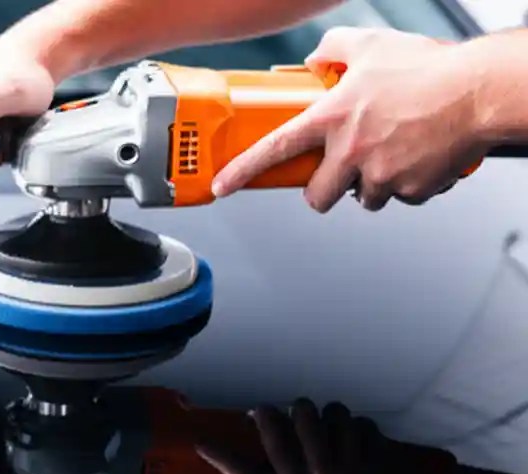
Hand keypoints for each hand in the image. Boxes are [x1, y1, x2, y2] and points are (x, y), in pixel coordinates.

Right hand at [195, 399, 443, 473]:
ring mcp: (344, 471)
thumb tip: (251, 432)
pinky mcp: (373, 459)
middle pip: (290, 421)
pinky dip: (363, 430)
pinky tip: (364, 447)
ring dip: (334, 415)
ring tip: (336, 429)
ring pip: (330, 412)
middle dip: (295, 409)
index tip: (201, 442)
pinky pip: (360, 423)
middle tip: (298, 412)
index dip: (221, 458)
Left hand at [213, 28, 487, 212]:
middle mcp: (351, 151)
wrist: (481, 92)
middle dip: (325, 190)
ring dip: (371, 184)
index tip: (222, 186)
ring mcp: (380, 174)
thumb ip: (332, 50)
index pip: (274, 148)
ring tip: (392, 153)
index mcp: (333, 118)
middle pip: (318, 195)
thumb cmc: (431, 69)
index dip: (242, 170)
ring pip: (363, 198)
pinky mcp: (410, 190)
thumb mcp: (371, 45)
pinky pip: (401, 197)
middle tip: (339, 174)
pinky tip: (421, 156)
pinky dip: (409, 183)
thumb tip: (313, 61)